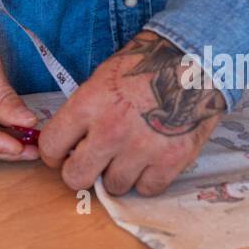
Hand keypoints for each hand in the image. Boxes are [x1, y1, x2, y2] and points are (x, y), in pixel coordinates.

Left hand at [39, 31, 225, 195]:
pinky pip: (147, 189)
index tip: (65, 153)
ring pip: (114, 187)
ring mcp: (142, 149)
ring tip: (131, 154)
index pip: (51, 146)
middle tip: (95, 161)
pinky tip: (152, 160)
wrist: (197, 59)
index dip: (55, 153)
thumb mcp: (103, 79)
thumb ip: (85, 112)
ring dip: (119, 174)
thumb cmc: (148, 64)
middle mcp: (111, 131)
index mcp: (89, 104)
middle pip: (76, 178)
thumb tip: (72, 143)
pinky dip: (148, 179)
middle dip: (82, 171)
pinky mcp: (171, 161)